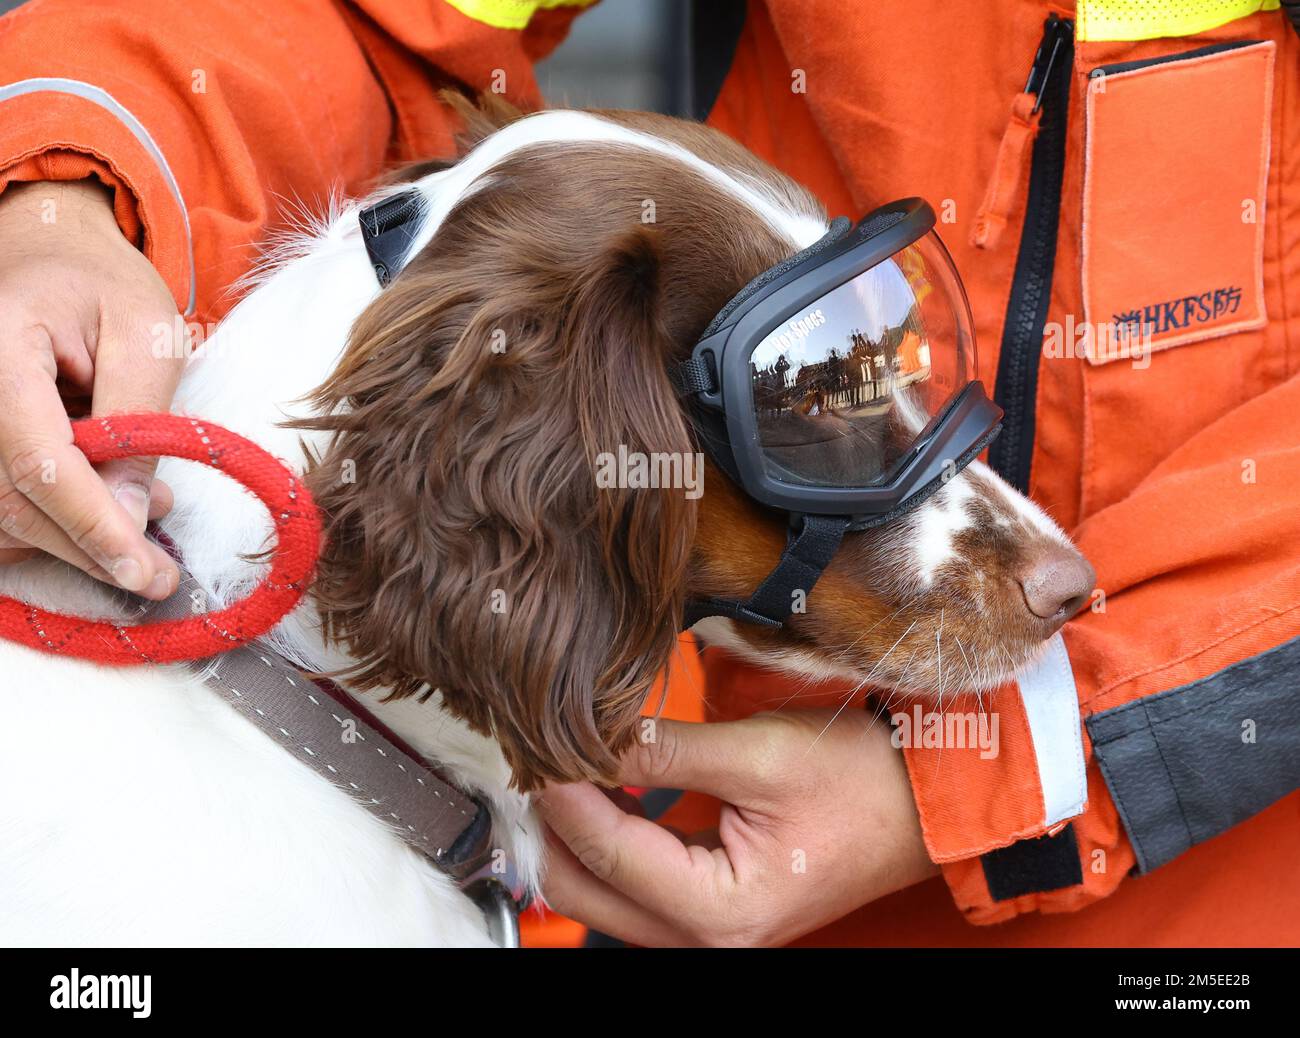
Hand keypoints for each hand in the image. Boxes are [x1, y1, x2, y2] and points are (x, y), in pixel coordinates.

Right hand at [0, 179, 180, 596]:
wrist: (52, 253)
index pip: (37, 458)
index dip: (90, 524)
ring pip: (5, 513)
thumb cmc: (105, 285)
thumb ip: (138, 426)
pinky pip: (3, 501)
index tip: (140, 570)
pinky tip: (114, 507)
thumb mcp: (147, 338)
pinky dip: (57, 524)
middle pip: (16, 499)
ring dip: (79, 541)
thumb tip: (129, 519)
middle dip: (92, 548)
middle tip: (160, 578)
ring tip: (152, 525)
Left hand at [538, 708, 938, 946]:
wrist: (922, 803)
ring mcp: (702, 930)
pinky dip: (601, 840)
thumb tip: (590, 734)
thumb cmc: (861, 781)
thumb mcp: (761, 754)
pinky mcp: (705, 908)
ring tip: (556, 763)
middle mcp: (705, 939)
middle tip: (532, 751)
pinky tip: (594, 789)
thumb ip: (667, 748)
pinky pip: (629, 884)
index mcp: (720, 911)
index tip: (534, 736)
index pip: (608, 848)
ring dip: (569, 833)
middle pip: (583, 889)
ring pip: (598, 892)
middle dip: (550, 823)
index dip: (563, 788)